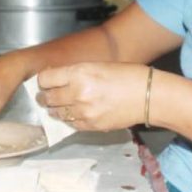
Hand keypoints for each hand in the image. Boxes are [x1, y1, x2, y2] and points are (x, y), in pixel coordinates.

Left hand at [35, 62, 150, 130]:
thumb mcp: (96, 65)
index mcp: (79, 73)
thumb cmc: (126, 75)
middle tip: (45, 96)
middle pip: (47, 98)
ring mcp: (84, 111)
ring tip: (57, 106)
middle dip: (45, 97)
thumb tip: (55, 78)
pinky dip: (69, 119)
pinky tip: (73, 114)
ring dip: (54, 110)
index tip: (45, 81)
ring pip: (57, 113)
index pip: (45, 79)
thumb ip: (74, 72)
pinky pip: (71, 124)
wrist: (148, 95)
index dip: (43, 80)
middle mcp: (77, 93)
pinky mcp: (92, 125)